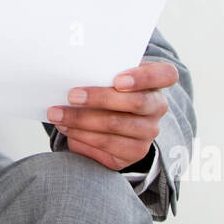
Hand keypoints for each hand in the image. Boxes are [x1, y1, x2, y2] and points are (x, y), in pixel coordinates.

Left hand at [46, 61, 178, 171]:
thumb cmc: (108, 90)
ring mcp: (148, 132)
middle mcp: (157, 107)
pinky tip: (66, 128)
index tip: (118, 80)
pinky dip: (81, 136)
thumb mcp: (109, 77)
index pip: (166, 74)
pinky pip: (106, 146)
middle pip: (136, 103)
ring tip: (58, 114)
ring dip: (82, 120)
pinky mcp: (134, 153)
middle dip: (99, 98)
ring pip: (116, 125)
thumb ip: (101, 72)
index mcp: (157, 82)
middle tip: (72, 95)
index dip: (144, 77)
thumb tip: (71, 71)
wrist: (113, 120)